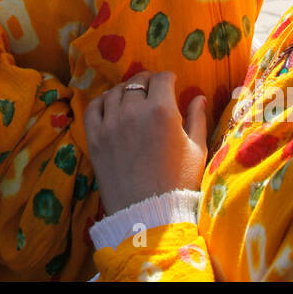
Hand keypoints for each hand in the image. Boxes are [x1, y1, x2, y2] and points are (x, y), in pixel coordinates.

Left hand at [83, 71, 208, 213]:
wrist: (147, 214)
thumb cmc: (178, 183)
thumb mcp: (197, 150)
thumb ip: (197, 119)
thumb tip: (199, 97)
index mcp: (161, 110)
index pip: (162, 79)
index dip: (169, 79)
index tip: (172, 84)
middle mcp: (133, 111)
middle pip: (137, 82)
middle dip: (148, 82)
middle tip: (153, 89)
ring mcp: (110, 123)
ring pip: (115, 92)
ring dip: (126, 91)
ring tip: (133, 98)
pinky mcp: (94, 137)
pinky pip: (93, 107)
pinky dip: (102, 101)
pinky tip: (110, 104)